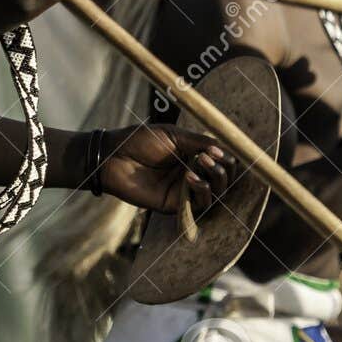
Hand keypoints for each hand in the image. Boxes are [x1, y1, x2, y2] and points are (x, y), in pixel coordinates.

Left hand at [96, 124, 236, 213]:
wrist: (114, 157)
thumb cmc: (139, 141)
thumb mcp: (173, 135)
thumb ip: (200, 142)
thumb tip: (225, 149)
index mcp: (192, 155)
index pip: (222, 160)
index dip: (228, 156)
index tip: (224, 149)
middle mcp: (192, 173)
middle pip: (224, 178)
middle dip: (226, 168)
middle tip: (215, 158)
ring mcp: (185, 190)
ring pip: (216, 192)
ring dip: (216, 178)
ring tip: (204, 163)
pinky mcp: (176, 205)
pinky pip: (200, 203)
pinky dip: (202, 190)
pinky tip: (190, 176)